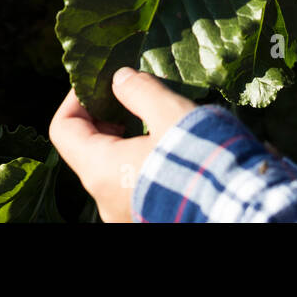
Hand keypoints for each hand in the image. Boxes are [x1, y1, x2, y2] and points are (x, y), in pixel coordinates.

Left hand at [49, 67, 196, 222]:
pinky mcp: (145, 218)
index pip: (62, 129)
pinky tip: (170, 150)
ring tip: (157, 121)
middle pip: (87, 150)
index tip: (100, 82)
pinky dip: (141, 164)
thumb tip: (120, 79)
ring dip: (126, 141)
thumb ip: (140, 90)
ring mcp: (124, 213)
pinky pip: (132, 187)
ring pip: (111, 170)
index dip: (75, 99)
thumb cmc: (198, 158)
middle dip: (105, 118)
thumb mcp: (169, 112)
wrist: (234, 206)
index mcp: (100, 170)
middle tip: (131, 97)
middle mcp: (104, 198)